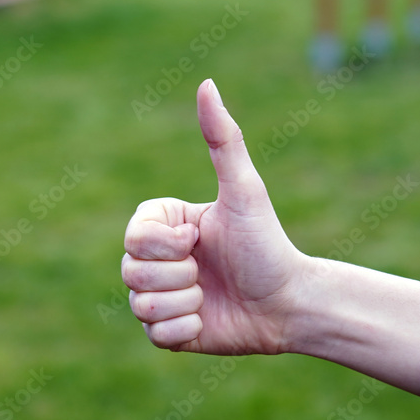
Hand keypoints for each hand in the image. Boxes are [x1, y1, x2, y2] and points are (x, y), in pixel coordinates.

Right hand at [122, 79, 306, 355]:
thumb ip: (222, 139)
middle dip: (177, 275)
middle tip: (209, 272)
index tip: (198, 241)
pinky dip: (185, 329)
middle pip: (130, 272)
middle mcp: (157, 261)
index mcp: (164, 226)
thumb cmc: (267, 244)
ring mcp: (161, 298)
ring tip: (211, 296)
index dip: (164, 244)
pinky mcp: (170, 333)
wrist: (289, 302)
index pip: (132, 236)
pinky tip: (209, 319)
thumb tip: (206, 84)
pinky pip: (154, 336)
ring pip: (140, 305)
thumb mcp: (244, 190)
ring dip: (184, 302)